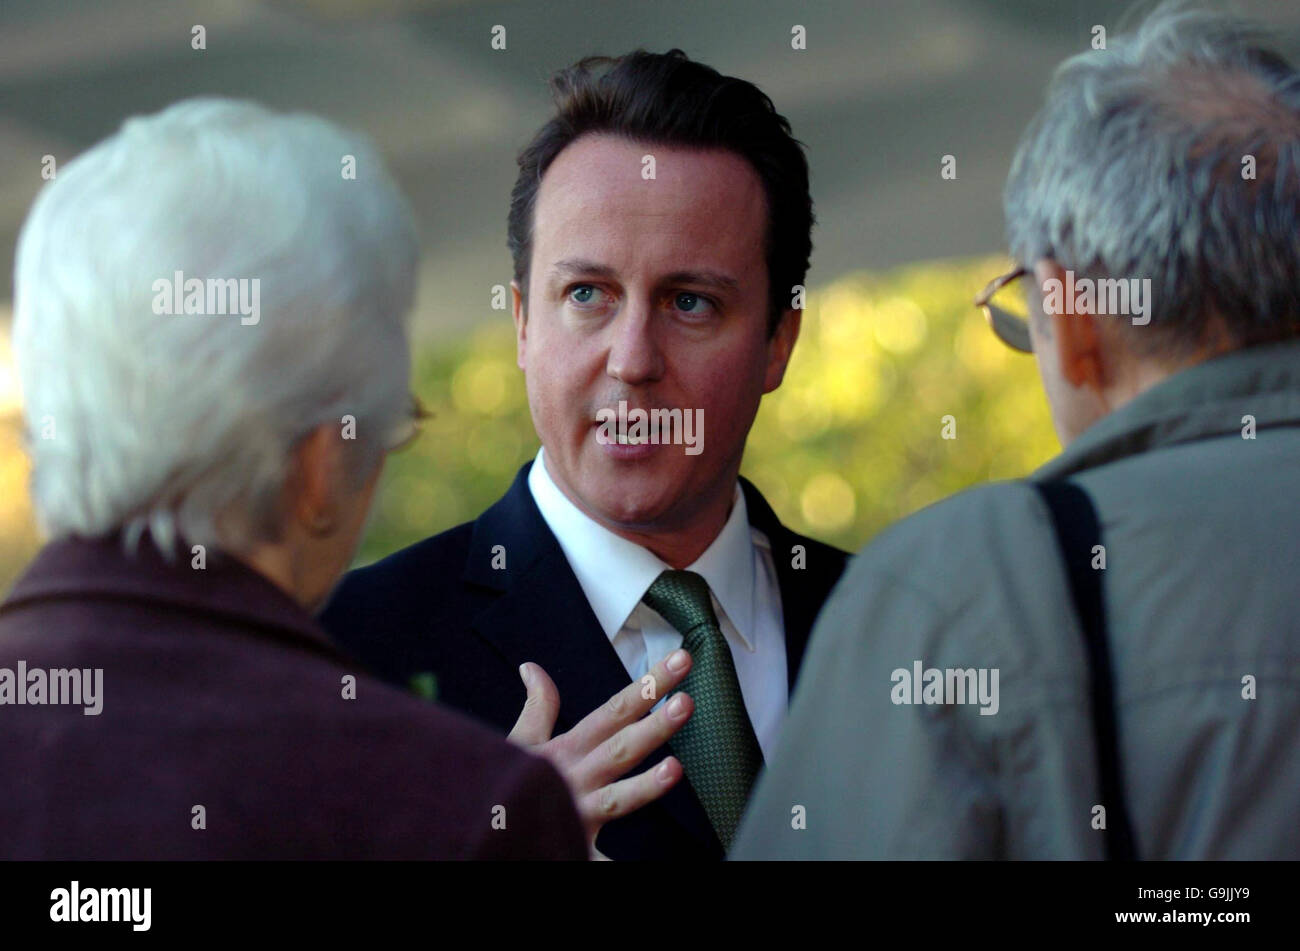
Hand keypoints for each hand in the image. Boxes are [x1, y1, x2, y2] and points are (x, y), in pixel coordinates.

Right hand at [508, 649, 693, 858]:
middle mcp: (575, 779)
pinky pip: (598, 859)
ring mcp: (575, 815)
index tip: (679, 660)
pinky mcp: (571, 847)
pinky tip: (640, 865)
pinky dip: (613, 864)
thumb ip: (538, 708)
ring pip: (614, 800)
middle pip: (620, 749)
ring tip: (674, 769)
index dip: (647, 686)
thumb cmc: (503, 786)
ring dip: (644, 785)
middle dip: (654, 726)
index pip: (614, 711)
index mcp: (567, 751)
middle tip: (685, 703)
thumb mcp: (520, 743)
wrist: (479, 827)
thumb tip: (533, 668)